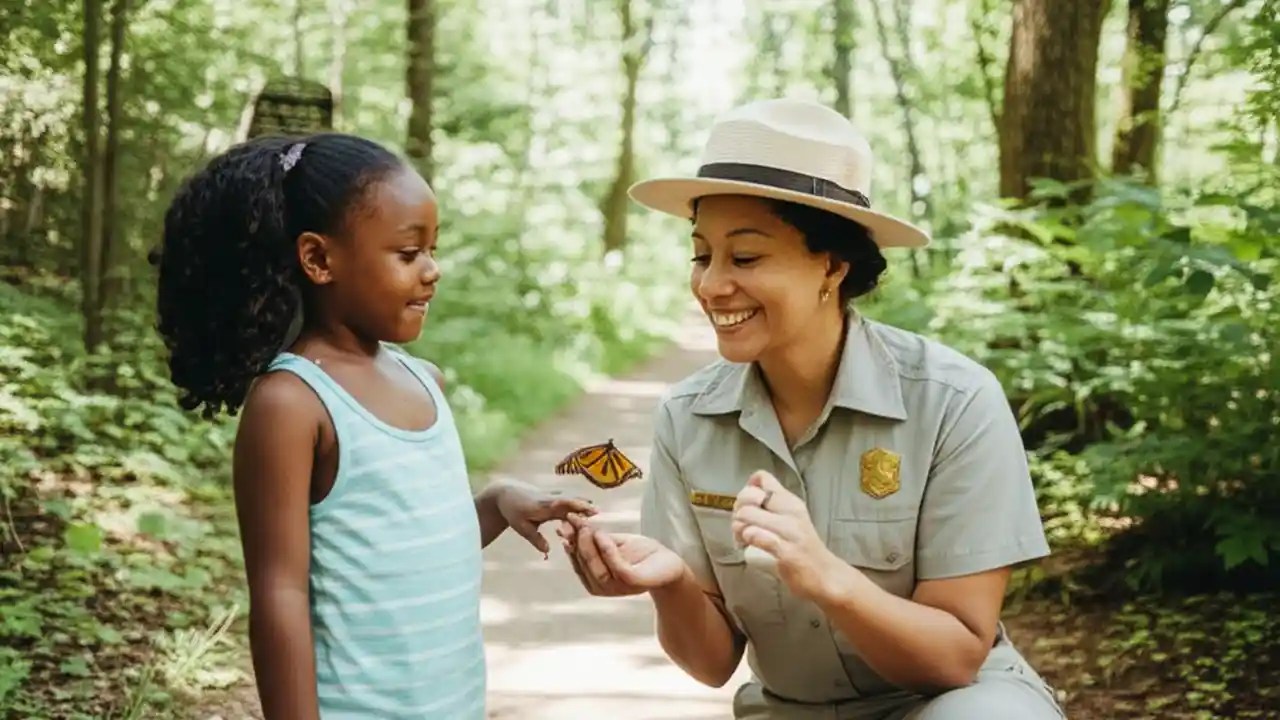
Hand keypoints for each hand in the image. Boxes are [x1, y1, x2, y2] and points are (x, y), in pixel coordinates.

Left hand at [495, 480, 596, 555]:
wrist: (507, 493)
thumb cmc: (514, 511)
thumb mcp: (521, 528)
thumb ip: (535, 539)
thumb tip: (548, 551)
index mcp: (544, 506)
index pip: (565, 505)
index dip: (578, 507)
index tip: (589, 513)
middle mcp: (551, 498)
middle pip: (572, 499)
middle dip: (585, 505)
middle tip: (599, 513)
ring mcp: (553, 495)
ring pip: (572, 497)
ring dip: (583, 503)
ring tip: (596, 512)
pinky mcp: (554, 495)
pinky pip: (568, 497)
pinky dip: (578, 503)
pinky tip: (586, 509)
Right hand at [556, 514, 688, 596]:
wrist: (670, 564)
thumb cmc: (641, 554)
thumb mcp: (612, 542)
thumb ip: (592, 537)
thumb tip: (565, 525)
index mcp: (595, 578)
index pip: (577, 563)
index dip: (569, 545)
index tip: (562, 526)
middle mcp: (604, 587)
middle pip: (584, 567)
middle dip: (577, 544)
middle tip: (574, 522)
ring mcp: (619, 587)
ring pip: (598, 571)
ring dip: (590, 548)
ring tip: (588, 528)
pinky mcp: (634, 583)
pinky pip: (617, 568)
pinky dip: (608, 551)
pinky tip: (603, 535)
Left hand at [732, 470, 846, 601]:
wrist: (826, 576)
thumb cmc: (803, 550)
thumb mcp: (792, 520)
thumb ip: (772, 508)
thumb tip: (744, 498)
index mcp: (791, 502)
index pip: (762, 478)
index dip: (747, 490)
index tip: (748, 507)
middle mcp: (791, 512)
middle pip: (750, 495)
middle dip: (737, 510)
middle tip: (740, 526)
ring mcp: (790, 531)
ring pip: (748, 514)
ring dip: (738, 527)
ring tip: (742, 539)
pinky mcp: (785, 551)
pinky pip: (756, 535)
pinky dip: (747, 539)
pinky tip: (746, 547)